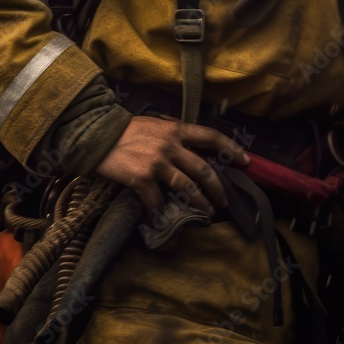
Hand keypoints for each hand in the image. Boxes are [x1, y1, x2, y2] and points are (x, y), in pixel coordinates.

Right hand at [95, 115, 249, 217]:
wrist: (97, 135)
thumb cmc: (126, 130)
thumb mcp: (155, 125)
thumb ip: (174, 135)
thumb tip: (191, 147)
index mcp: (176, 130)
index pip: (211, 136)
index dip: (231, 148)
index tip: (246, 161)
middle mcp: (170, 145)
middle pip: (204, 169)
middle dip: (217, 189)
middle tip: (223, 201)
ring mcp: (156, 163)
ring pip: (187, 187)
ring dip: (199, 204)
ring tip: (206, 214)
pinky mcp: (141, 179)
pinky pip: (157, 201)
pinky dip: (161, 212)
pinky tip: (161, 218)